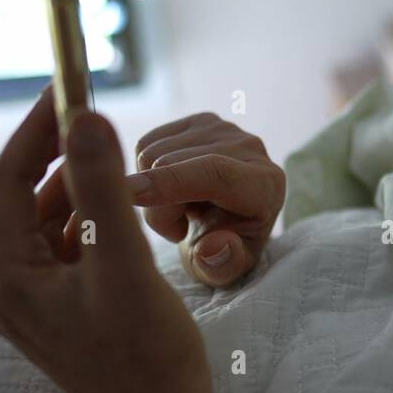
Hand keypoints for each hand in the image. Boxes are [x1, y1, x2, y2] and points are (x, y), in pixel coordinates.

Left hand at [0, 89, 228, 392]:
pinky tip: (111, 210)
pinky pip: (52, 247)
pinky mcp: (55, 309)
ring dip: (63, 185)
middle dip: (44, 154)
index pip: (6, 179)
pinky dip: (76, 217)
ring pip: (31, 221)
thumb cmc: (145, 349)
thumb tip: (84, 118)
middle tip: (83, 118)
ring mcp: (28, 301)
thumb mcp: (124, 262)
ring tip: (106, 161)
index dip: (36, 129)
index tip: (69, 90)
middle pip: (8, 197)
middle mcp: (5, 288)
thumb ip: (101, 188)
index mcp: (8, 276)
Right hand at [128, 113, 284, 288]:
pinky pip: (145, 143)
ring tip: (180, 210)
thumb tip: (212, 246)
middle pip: (172, 165)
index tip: (128, 194)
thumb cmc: (224, 250)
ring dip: (151, 191)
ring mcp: (223, 129)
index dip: (169, 182)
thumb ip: (222, 265)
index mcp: (264, 186)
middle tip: (177, 231)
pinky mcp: (198, 121)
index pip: (214, 173)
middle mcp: (249, 148)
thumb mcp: (225, 271)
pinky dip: (146, 171)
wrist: (229, 223)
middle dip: (157, 208)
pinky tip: (173, 188)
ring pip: (152, 152)